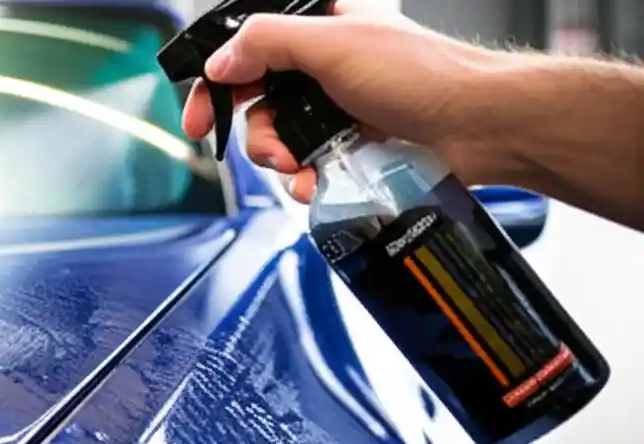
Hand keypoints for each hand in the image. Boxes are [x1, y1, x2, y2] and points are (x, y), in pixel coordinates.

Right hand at [181, 0, 503, 201]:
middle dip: (255, 131)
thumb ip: (268, 44)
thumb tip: (222, 63)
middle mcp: (323, 65)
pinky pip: (304, 168)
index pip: (247, 47)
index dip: (216, 79)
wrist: (480, 127)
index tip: (200, 111)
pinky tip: (317, 182)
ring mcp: (335, 108)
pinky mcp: (347, 146)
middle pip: (254, 101)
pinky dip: (304, 181)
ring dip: (279, 159)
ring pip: (276, 139)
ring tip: (298, 165)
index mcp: (320, 25)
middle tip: (268, 147)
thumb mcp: (334, 44)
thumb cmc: (425, 74)